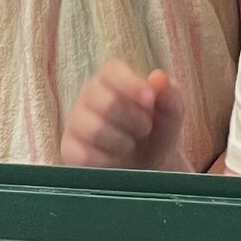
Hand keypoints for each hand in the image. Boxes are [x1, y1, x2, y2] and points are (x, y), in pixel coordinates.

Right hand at [61, 61, 190, 171]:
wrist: (149, 169)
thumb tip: (158, 77)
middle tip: (145, 129)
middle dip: (135, 120)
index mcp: (112, 79)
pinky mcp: (69, 149)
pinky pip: (83, 155)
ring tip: (130, 144)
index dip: (131, 84)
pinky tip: (115, 160)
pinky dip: (106, 160)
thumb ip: (170, 95)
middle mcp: (89, 96)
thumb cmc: (157, 134)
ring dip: (122, 142)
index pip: (112, 71)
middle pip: (107, 101)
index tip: (150, 100)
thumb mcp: (171, 115)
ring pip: (95, 129)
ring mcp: (75, 122)